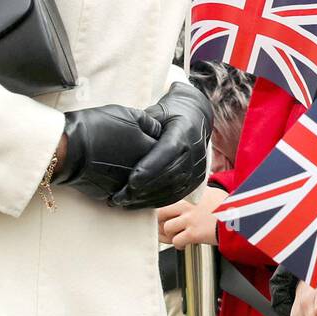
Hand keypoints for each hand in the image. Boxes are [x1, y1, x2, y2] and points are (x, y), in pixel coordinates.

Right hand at [54, 103, 162, 199]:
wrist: (68, 150)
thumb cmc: (97, 127)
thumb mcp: (127, 114)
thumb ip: (148, 121)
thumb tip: (157, 129)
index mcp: (150, 150)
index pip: (166, 148)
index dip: (161, 142)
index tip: (154, 137)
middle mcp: (144, 172)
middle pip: (156, 169)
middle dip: (153, 161)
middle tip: (140, 150)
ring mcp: (128, 185)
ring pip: (140, 183)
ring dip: (139, 175)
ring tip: (125, 161)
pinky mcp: (112, 194)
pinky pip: (123, 190)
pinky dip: (123, 184)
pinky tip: (115, 173)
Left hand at [110, 82, 212, 210]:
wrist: (196, 118)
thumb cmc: (171, 114)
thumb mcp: (158, 112)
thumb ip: (143, 125)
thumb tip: (123, 136)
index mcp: (184, 132)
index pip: (168, 153)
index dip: (150, 169)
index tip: (130, 181)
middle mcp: (194, 152)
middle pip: (169, 175)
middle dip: (143, 189)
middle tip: (119, 197)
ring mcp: (197, 168)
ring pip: (172, 189)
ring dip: (147, 199)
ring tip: (123, 203)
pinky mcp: (196, 180)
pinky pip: (176, 195)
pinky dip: (156, 202)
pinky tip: (137, 204)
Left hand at [158, 185, 226, 247]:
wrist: (241, 217)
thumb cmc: (230, 206)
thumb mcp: (214, 192)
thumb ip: (201, 192)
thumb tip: (198, 189)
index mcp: (191, 193)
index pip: (166, 198)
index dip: (163, 209)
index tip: (164, 215)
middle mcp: (187, 204)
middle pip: (160, 212)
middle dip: (161, 222)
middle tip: (165, 227)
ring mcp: (189, 219)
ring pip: (167, 228)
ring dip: (170, 235)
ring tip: (176, 236)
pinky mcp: (193, 233)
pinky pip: (176, 241)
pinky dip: (178, 245)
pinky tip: (183, 244)